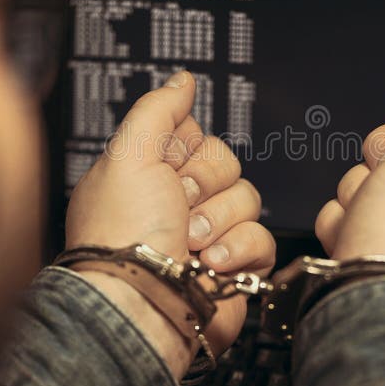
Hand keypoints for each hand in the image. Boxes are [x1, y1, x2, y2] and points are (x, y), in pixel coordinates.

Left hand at [65, 71, 274, 375]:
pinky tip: (210, 266)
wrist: (141, 305)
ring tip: (190, 243)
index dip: (186, 147)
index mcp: (148, 173)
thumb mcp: (130, 154)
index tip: (168, 164)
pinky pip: (261, 237)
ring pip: (247, 198)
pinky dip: (238, 251)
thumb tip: (182, 79)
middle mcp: (177, 202)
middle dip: (205, 184)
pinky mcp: (234, 264)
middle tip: (178, 205)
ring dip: (219, 221)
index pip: (193, 134)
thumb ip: (158, 109)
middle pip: (226, 162)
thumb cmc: (123, 235)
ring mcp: (208, 234)